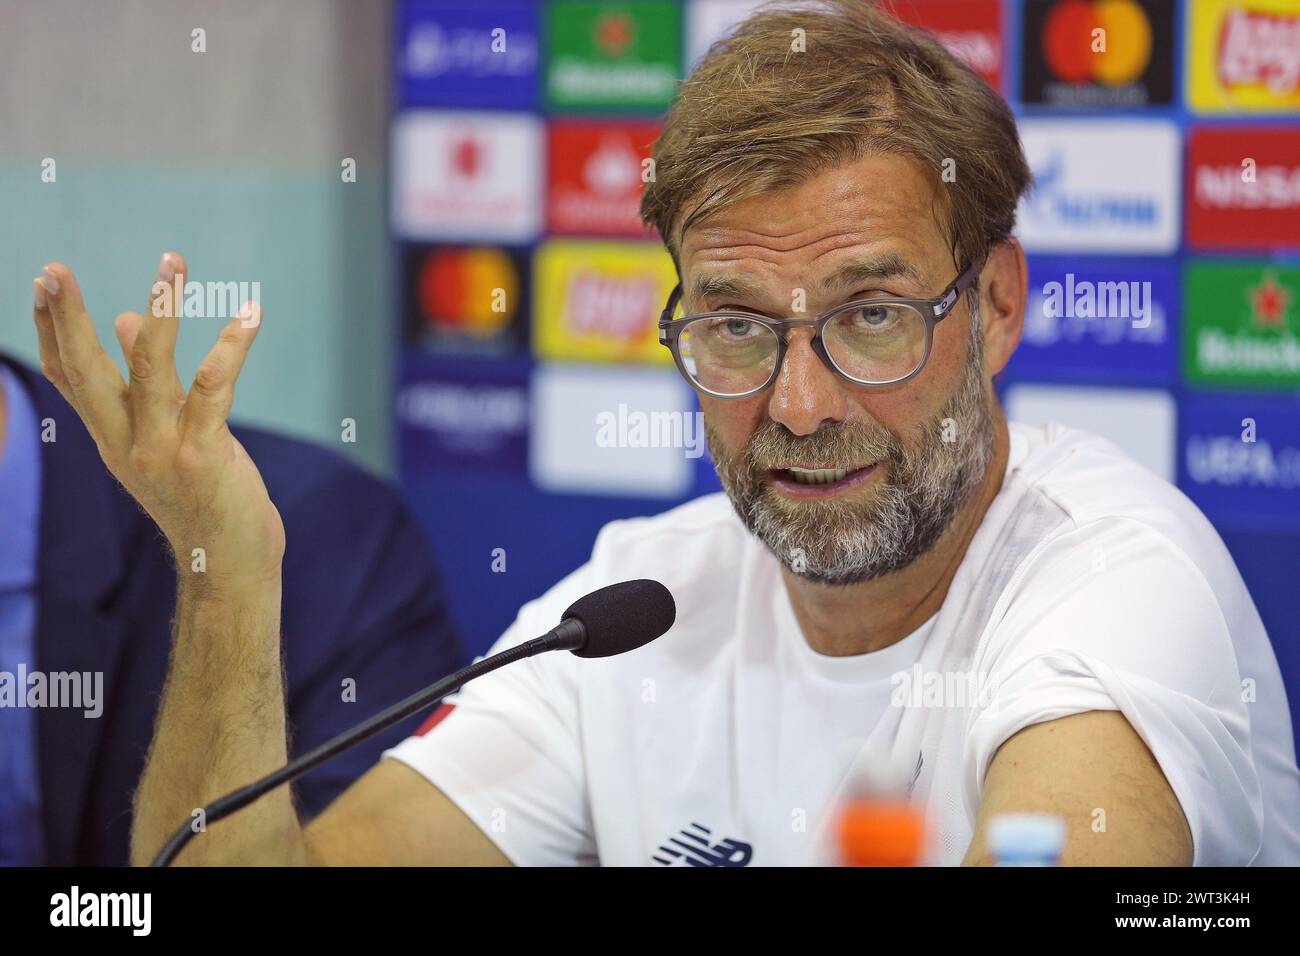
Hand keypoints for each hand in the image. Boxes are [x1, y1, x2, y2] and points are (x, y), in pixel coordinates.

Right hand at [32, 253, 284, 588]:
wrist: (227, 567)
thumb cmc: (203, 500)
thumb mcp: (167, 438)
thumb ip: (149, 386)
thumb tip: (130, 319)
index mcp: (112, 438)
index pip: (70, 378)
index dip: (53, 330)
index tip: (44, 283)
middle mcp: (126, 443)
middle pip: (87, 371)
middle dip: (67, 318)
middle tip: (53, 268)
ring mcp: (160, 450)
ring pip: (151, 366)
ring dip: (163, 307)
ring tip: (171, 261)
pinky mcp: (202, 454)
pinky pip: (213, 387)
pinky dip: (231, 346)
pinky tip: (250, 314)